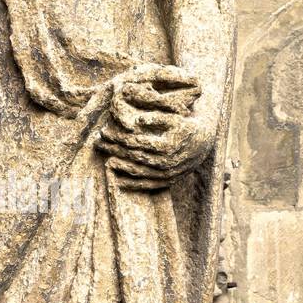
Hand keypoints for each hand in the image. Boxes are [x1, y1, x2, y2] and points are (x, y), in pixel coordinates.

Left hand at [96, 66, 205, 189]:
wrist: (205, 142)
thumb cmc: (186, 125)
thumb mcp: (174, 116)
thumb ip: (155, 117)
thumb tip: (135, 120)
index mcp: (166, 146)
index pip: (135, 141)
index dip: (117, 136)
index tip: (104, 131)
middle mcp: (166, 162)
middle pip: (133, 156)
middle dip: (114, 149)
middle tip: (98, 143)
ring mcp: (167, 174)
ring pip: (138, 172)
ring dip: (120, 167)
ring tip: (105, 160)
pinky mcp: (169, 181)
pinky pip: (148, 185)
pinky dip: (132, 184)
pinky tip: (118, 181)